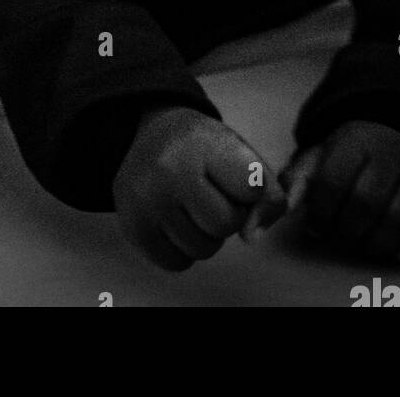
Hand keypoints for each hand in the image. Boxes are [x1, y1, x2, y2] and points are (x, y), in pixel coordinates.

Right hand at [112, 106, 286, 271]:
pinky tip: (172, 217)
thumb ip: (266, 194)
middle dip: (227, 214)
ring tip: (188, 201)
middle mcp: (167, 168)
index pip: (251, 188)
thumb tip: (251, 238)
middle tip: (207, 188)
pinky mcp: (133, 227)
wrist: (151, 137)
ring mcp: (145, 200)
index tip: (229, 170)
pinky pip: (178, 263)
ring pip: (204, 249)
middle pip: (227, 224)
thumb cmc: (205, 149)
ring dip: (204, 233)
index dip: (249, 188)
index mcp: (200, 142)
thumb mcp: (240, 153)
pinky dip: (182, 248)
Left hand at [281, 120, 399, 259]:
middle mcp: (391, 154)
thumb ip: (299, 177)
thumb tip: (287, 205)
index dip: (320, 212)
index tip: (316, 227)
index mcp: (355, 141)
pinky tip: (397, 250)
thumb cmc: (354, 153)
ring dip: (376, 243)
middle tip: (340, 237)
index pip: (332, 182)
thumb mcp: (322, 154)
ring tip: (363, 243)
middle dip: (347, 230)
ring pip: (398, 219)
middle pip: (365, 204)